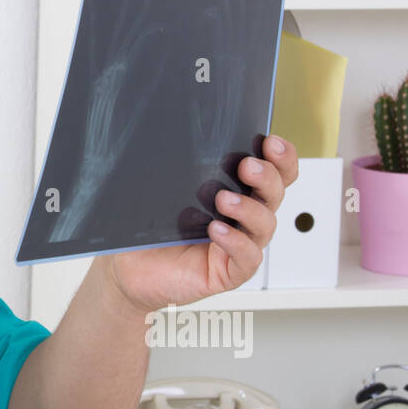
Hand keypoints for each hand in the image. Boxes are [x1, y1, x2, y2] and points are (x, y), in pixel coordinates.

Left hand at [101, 134, 299, 312]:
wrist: (126, 268)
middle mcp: (244, 219)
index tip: (271, 141)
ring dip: (248, 209)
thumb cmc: (149, 229)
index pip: (273, 173)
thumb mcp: (162, 190)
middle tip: (248, 166)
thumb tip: (179, 136)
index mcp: (236, 193)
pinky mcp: (229, 272)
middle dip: (267, 177)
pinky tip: (217, 230)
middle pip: (274, 195)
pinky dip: (236, 242)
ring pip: (264, 225)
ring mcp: (239, 246)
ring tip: (223, 199)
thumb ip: (178, 166)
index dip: (280, 158)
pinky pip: (247, 258)